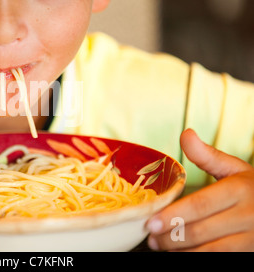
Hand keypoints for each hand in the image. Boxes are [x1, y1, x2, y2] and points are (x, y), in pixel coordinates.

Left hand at [146, 128, 253, 250]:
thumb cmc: (251, 187)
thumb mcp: (234, 168)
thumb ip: (207, 155)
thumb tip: (186, 134)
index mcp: (239, 190)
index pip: (201, 205)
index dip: (174, 215)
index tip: (151, 222)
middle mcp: (248, 216)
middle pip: (201, 231)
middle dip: (171, 237)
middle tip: (150, 238)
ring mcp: (252, 239)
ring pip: (210, 250)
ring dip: (182, 251)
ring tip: (160, 246)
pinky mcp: (251, 252)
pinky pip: (221, 258)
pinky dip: (197, 257)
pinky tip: (181, 253)